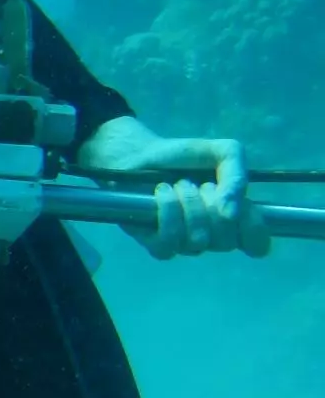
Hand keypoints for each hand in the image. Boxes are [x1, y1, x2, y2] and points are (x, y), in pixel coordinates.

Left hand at [74, 115, 269, 258]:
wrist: (140, 154)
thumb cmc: (183, 156)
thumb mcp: (222, 152)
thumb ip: (238, 176)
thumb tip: (231, 213)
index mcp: (232, 217)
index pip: (257, 244)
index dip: (254, 231)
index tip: (241, 208)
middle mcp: (211, 235)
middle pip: (227, 242)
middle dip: (214, 206)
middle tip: (201, 184)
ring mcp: (184, 243)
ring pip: (199, 241)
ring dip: (189, 204)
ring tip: (179, 184)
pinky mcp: (156, 244)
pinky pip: (169, 244)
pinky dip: (167, 212)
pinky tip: (162, 192)